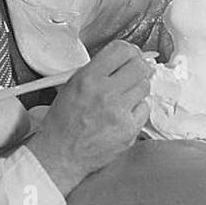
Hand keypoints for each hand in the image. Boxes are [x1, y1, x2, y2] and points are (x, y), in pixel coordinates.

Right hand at [24, 40, 152, 195]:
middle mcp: (105, 93)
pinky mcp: (129, 130)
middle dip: (137, 67)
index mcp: (88, 78)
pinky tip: (123, 114)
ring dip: (136, 88)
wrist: (61, 154)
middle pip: (139, 66)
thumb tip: (121, 59)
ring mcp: (119, 113)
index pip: (121, 50)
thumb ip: (96, 69)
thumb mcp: (70, 85)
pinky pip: (144, 109)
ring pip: (145, 86)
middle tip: (133, 73)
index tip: (130, 55)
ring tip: (123, 96)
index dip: (129, 50)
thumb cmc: (63, 122)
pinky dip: (136, 109)